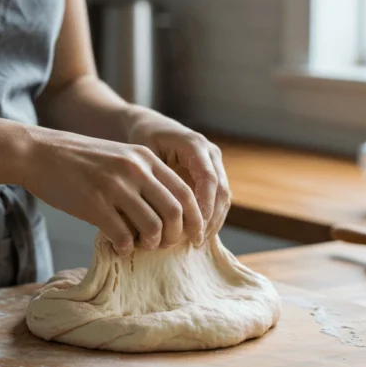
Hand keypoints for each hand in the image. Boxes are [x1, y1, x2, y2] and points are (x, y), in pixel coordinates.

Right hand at [23, 128, 203, 255]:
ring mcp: (115, 187)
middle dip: (175, 236)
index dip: (195, 220)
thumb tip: (172, 214)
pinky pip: (123, 236)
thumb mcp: (121, 157)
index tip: (194, 237)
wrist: (40, 153)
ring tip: (140, 245)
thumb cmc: (81, 161)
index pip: (186, 193)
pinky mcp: (94, 204)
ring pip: (152, 227)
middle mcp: (135, 170)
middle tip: (165, 245)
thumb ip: (146, 177)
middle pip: (175, 213)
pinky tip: (119, 245)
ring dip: (151, 244)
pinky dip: (126, 248)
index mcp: (146, 158)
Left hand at [124, 109, 230, 245]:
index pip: (208, 180)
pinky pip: (219, 195)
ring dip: (214, 220)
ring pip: (224, 195)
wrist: (149, 125)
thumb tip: (156, 216)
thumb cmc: (141, 140)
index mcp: (194, 145)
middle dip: (211, 219)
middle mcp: (209, 151)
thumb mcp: (143, 156)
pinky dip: (212, 214)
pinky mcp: (213, 170)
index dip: (204, 208)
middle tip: (197, 241)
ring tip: (198, 241)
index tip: (194, 231)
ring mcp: (214, 161)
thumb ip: (153, 180)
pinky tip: (200, 231)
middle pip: (221, 190)